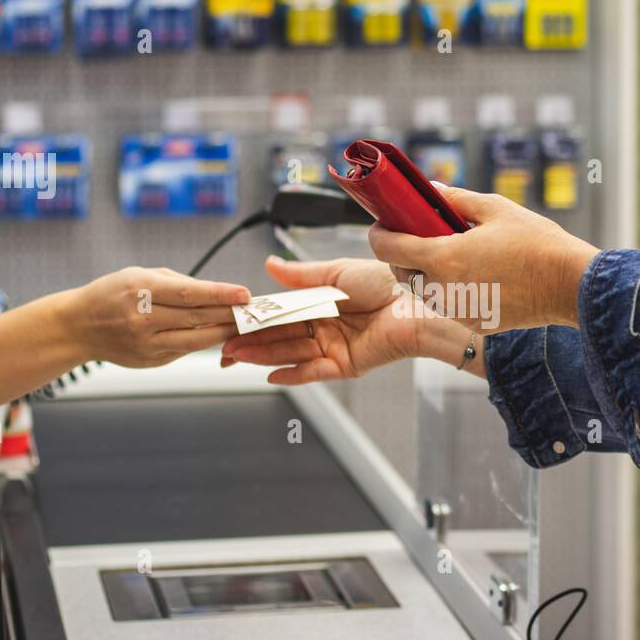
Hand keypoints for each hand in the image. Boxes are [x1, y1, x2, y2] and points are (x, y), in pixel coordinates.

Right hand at [61, 267, 250, 368]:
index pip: (189, 294)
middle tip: (254, 310)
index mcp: (140, 290)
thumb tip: (215, 293)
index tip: (244, 294)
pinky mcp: (150, 361)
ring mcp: (146, 344)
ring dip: (224, 332)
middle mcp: (142, 318)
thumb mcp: (139, 275)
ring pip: (196, 340)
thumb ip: (176, 283)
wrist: (78, 326)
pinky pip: (185, 350)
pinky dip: (204, 342)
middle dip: (229, 313)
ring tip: (243, 324)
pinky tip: (220, 335)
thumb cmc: (112, 293)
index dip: (220, 294)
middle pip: (197, 318)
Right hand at [220, 256, 424, 384]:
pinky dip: (293, 374)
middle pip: (280, 337)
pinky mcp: (346, 365)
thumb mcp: (336, 273)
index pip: (279, 315)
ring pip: (291, 354)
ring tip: (237, 356)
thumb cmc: (384, 283)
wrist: (416, 300)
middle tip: (223, 345)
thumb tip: (269, 264)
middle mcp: (323, 329)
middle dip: (251, 342)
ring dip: (263, 356)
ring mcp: (332, 348)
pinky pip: (314, 371)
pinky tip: (272, 375)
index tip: (229, 320)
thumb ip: (301, 276)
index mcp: (319, 306)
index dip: (254, 319)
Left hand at [367, 186, 599, 332]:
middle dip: (400, 255)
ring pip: (422, 292)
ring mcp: (458, 310)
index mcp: (444, 257)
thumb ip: (455, 199)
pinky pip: (447, 305)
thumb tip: (430, 190)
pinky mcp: (473, 322)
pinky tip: (470, 274)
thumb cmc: (536, 243)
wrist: (569, 285)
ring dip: (423, 273)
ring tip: (447, 253)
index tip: (382, 225)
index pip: (388, 249)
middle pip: (400, 273)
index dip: (379, 234)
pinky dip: (448, 290)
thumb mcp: (495, 208)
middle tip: (416, 236)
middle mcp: (444, 289)